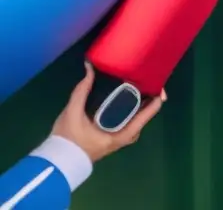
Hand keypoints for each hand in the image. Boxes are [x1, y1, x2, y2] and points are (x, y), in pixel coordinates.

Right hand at [51, 62, 165, 162]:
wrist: (57, 162)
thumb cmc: (68, 139)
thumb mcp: (73, 113)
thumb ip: (82, 90)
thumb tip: (89, 67)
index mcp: (124, 133)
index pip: (150, 111)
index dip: (157, 94)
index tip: (157, 78)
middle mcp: (128, 136)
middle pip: (146, 111)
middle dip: (148, 93)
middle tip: (147, 74)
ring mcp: (123, 137)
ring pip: (139, 115)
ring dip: (141, 99)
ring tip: (140, 80)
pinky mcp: (116, 135)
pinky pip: (131, 118)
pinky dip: (133, 106)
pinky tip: (128, 93)